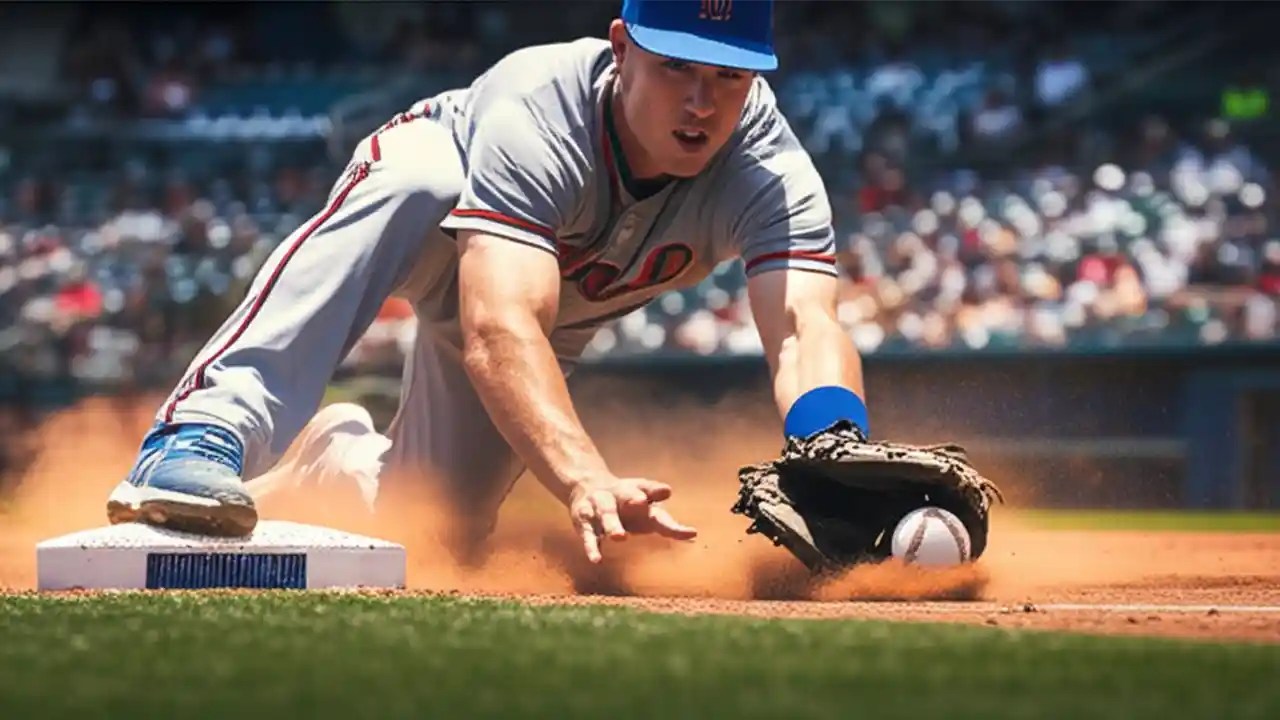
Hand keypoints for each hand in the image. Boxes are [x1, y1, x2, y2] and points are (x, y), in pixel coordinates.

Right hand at [568, 476, 697, 562]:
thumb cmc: (626, 501)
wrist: (586, 485)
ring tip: (620, 536)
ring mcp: (600, 506)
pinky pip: (588, 534)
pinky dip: (591, 547)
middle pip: (626, 495)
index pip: (653, 497)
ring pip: (606, 514)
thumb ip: (667, 523)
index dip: (663, 501)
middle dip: (633, 497)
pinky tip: (597, 560)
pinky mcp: (584, 519)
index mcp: (639, 495)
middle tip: (642, 501)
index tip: (680, 513)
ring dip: (612, 523)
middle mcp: (619, 496)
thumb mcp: (647, 508)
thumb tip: (694, 536)